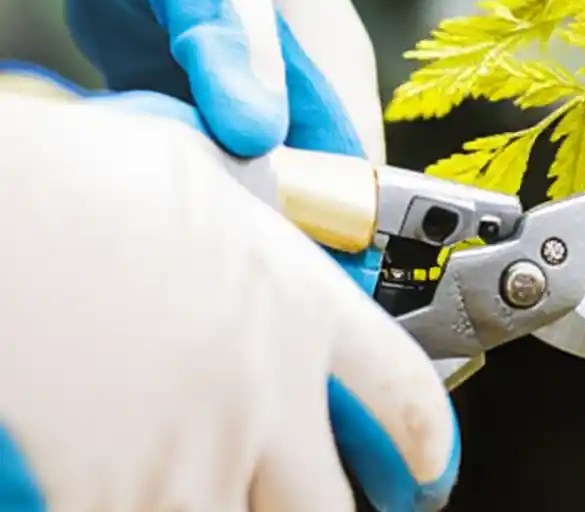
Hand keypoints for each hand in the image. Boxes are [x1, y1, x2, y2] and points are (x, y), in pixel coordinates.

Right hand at [0, 89, 457, 511]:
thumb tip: (256, 216)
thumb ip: (247, 224)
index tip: (431, 473)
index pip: (404, 395)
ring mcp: (194, 454)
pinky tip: (109, 489)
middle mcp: (268, 392)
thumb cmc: (79, 180)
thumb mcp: (197, 180)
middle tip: (291, 502)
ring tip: (191, 490)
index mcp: (300, 308)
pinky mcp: (111, 493)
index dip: (429, 445)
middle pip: (327, 508)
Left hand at [19, 0, 386, 290]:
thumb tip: (258, 138)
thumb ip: (239, 51)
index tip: (307, 299)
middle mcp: (306, 100)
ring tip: (198, 270)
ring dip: (231, 229)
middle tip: (237, 297)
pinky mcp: (203, 116)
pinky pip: (206, 177)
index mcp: (337, 73)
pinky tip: (161, 223)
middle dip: (282, 249)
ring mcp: (254, 110)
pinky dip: (187, 202)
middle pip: (309, 202)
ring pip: (256, 197)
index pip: (357, 183)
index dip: (340, 244)